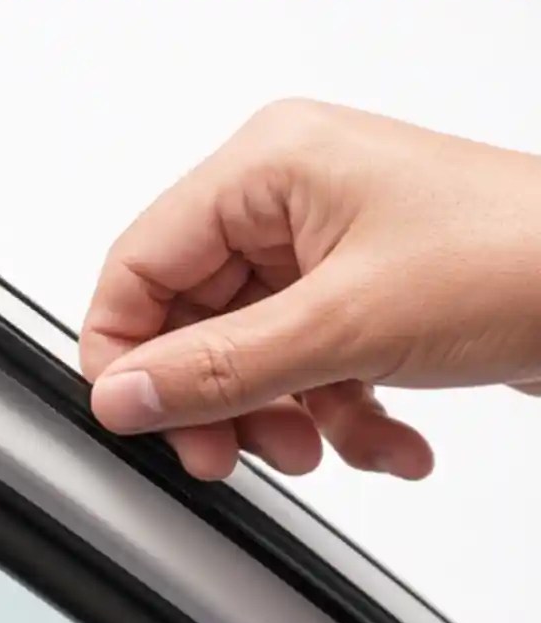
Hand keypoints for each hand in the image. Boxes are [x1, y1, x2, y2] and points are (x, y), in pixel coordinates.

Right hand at [80, 99, 540, 480]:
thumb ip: (217, 369)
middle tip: (231, 455)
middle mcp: (287, 197)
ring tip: (325, 449)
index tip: (139, 419)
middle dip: (221, 397)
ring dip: (284, 414)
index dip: (126, 350)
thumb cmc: (523, 260)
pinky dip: (337, 412)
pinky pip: (306, 361)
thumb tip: (122, 396)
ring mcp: (327, 244)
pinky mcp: (363, 288)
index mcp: (265, 167)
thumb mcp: (345, 327)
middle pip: (193, 316)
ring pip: (249, 350)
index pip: (140, 263)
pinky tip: (388, 440)